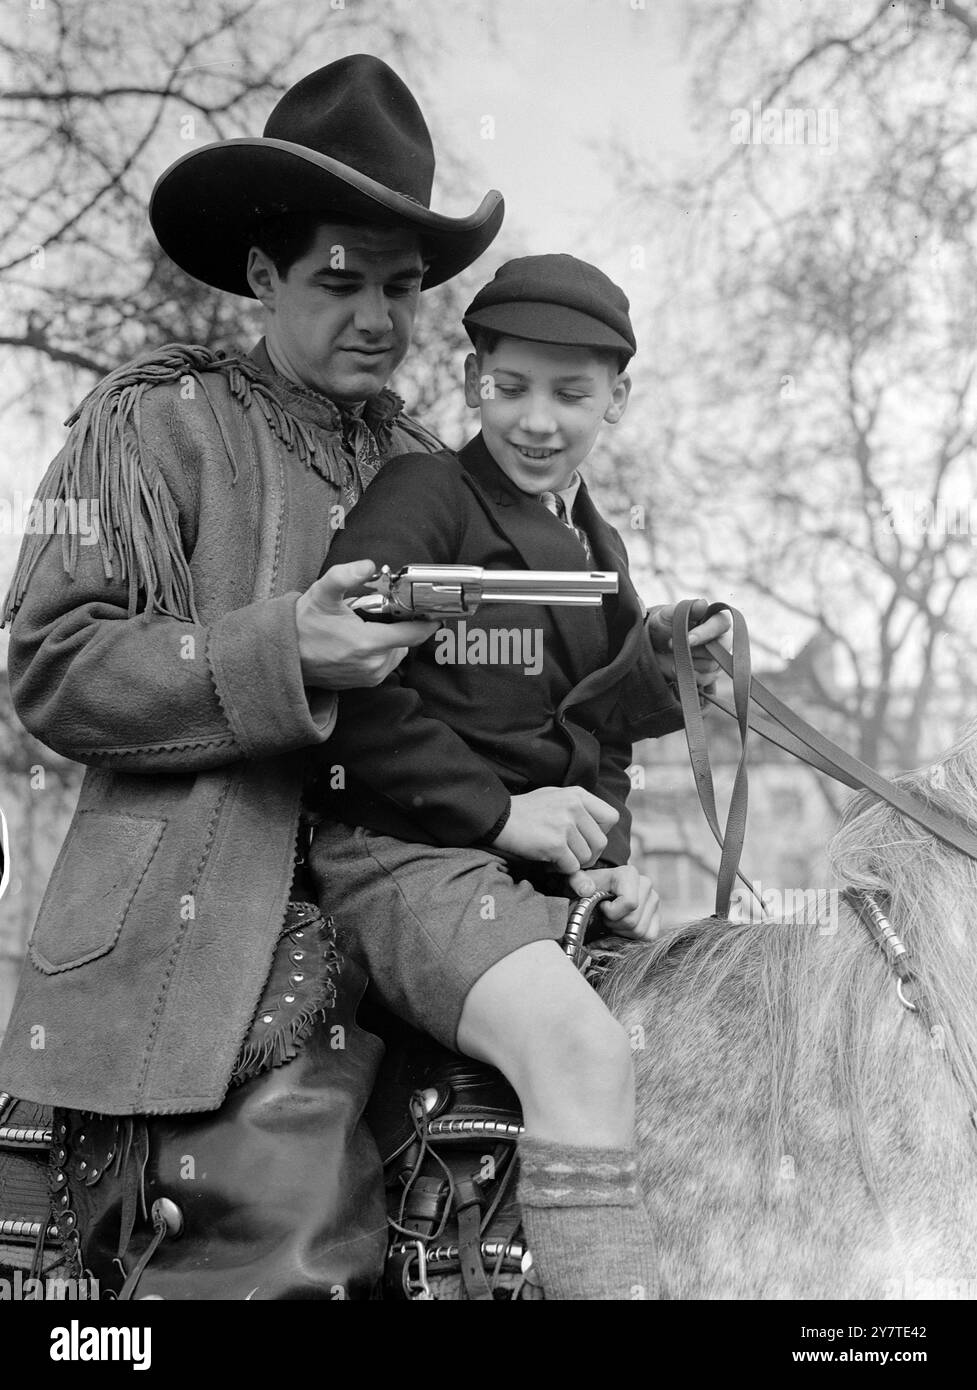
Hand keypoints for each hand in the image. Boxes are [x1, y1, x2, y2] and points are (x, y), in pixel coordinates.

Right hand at [295, 559, 438, 688]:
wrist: (284, 655)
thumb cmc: (303, 624)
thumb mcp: (321, 593)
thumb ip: (344, 576)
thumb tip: (368, 565)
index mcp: (368, 644)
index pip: (413, 635)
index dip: (426, 622)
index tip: (434, 612)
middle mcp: (372, 665)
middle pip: (406, 643)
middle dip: (400, 627)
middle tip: (382, 614)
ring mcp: (368, 677)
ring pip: (396, 655)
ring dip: (390, 641)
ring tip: (369, 628)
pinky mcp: (363, 684)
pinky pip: (384, 666)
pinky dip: (381, 653)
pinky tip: (364, 642)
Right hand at [490, 786, 618, 872]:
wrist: (497, 818)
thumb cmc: (526, 812)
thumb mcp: (555, 799)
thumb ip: (579, 813)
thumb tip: (599, 839)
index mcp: (578, 794)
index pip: (611, 818)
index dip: (601, 832)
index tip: (584, 837)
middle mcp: (574, 807)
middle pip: (600, 843)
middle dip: (587, 854)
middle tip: (569, 853)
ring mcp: (565, 825)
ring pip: (586, 858)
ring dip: (572, 862)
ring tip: (555, 854)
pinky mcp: (555, 844)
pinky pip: (571, 867)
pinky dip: (561, 869)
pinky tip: (547, 859)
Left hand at [566, 865, 660, 940]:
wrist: (598, 890)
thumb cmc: (587, 887)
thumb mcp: (577, 882)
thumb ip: (577, 882)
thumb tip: (586, 889)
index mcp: (629, 873)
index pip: (630, 903)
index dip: (611, 912)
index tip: (601, 907)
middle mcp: (646, 884)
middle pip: (633, 921)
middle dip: (614, 924)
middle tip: (604, 917)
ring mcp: (654, 900)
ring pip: (640, 931)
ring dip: (622, 931)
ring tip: (612, 920)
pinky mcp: (657, 916)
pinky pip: (649, 936)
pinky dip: (633, 937)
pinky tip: (622, 926)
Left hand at [648, 599, 729, 691]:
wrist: (654, 645)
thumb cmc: (664, 625)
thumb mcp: (669, 614)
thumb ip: (686, 609)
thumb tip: (702, 603)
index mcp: (715, 619)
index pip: (720, 624)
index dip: (705, 633)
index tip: (688, 639)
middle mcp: (721, 638)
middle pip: (721, 648)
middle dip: (695, 650)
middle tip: (672, 646)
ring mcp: (717, 658)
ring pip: (712, 665)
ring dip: (690, 662)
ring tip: (674, 655)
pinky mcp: (710, 673)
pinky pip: (706, 679)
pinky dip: (690, 676)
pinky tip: (676, 668)